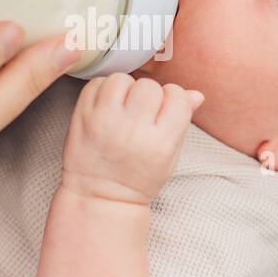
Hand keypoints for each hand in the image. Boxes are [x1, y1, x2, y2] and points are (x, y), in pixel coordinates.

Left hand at [59, 75, 203, 205]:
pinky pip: (96, 83)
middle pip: (150, 86)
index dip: (173, 99)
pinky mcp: (82, 116)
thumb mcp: (169, 158)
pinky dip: (103, 90)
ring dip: (125, 89)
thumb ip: (181, 124)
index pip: (177, 97)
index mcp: (159, 144)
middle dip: (149, 94)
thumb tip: (195, 95)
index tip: (165, 109)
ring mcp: (104, 122)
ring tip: (123, 106)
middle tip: (142, 111)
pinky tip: (107, 106)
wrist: (98, 197)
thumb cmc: (138, 179)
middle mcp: (132, 131)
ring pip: (122, 79)